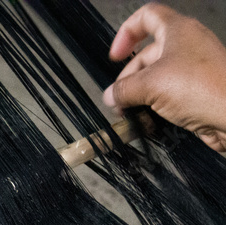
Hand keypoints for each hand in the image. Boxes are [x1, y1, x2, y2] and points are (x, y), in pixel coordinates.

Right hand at [103, 3, 225, 151]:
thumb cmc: (200, 88)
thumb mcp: (150, 85)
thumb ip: (123, 89)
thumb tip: (111, 96)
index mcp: (178, 31)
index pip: (146, 17)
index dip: (126, 33)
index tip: (116, 56)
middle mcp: (187, 46)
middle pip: (146, 55)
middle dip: (128, 78)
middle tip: (118, 100)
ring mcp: (193, 69)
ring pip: (155, 78)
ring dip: (138, 95)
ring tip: (129, 113)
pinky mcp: (197, 90)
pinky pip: (167, 94)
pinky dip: (153, 105)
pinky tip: (145, 120)